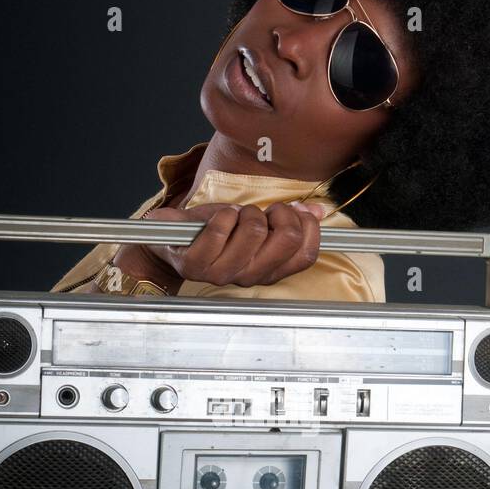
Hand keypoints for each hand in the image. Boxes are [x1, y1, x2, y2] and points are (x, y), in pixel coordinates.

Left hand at [141, 200, 327, 287]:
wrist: (172, 239)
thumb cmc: (214, 230)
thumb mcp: (254, 223)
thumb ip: (286, 220)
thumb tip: (317, 211)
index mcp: (269, 271)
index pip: (306, 255)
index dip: (308, 227)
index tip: (294, 212)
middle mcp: (250, 277)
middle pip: (287, 240)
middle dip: (280, 213)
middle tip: (263, 212)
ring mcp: (223, 274)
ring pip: (255, 231)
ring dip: (246, 212)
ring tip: (234, 216)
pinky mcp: (196, 265)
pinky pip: (221, 230)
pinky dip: (221, 215)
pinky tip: (217, 219)